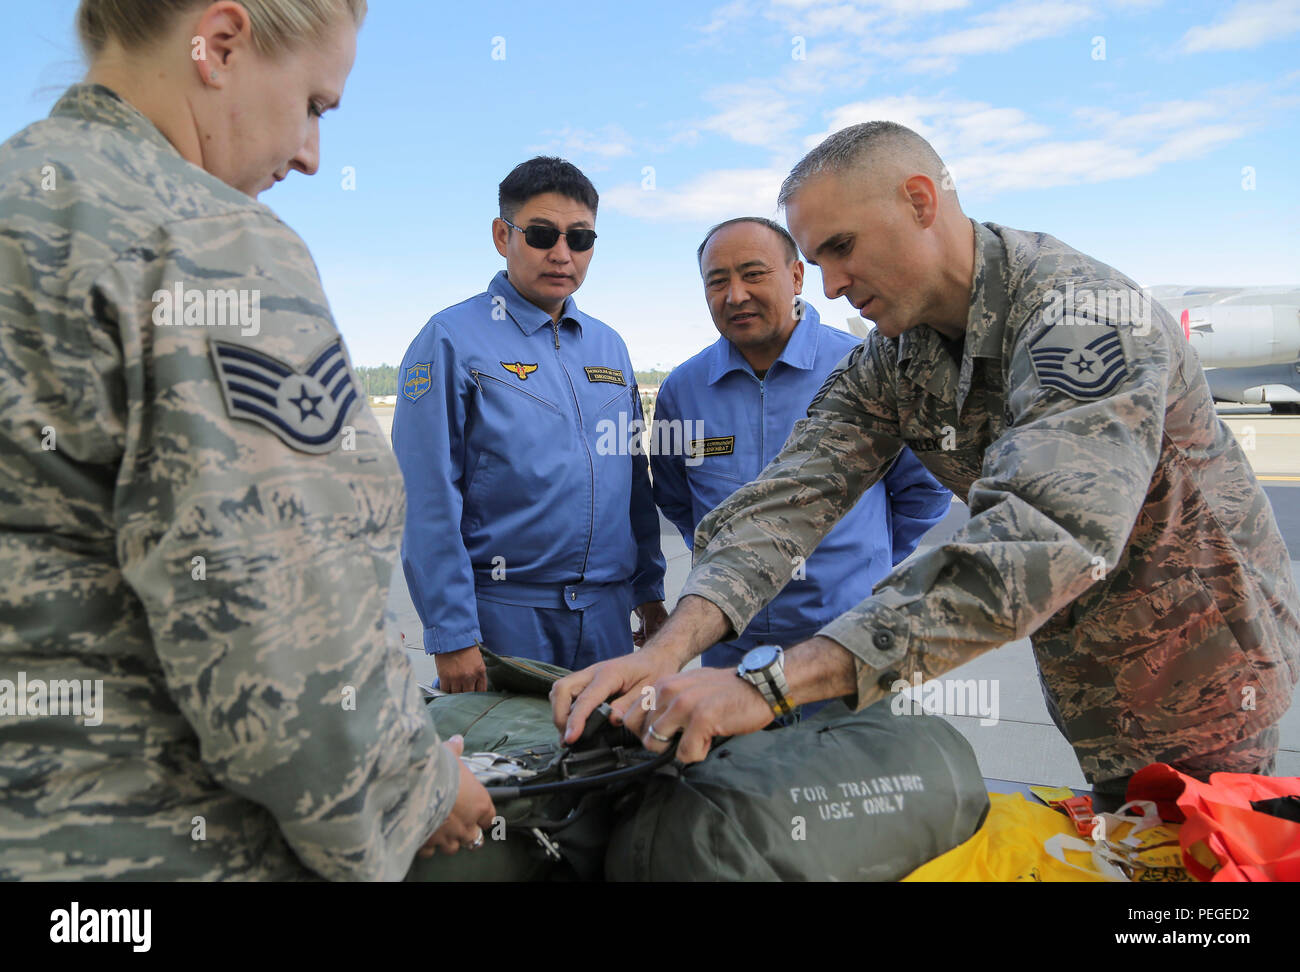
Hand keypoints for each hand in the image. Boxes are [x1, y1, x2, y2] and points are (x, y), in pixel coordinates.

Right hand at [417, 735, 496, 857]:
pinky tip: (421, 836)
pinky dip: (426, 846)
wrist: (413, 788)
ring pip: (454, 848)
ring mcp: (447, 837)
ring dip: (448, 841)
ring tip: (441, 832)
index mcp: (478, 802)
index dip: (484, 815)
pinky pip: (430, 851)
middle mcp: (466, 823)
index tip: (479, 812)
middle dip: (468, 834)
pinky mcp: (427, 844)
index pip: (489, 816)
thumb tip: (457, 740)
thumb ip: (454, 750)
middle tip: (460, 826)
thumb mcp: (448, 755)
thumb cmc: (438, 770)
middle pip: (475, 838)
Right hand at [435, 644, 486, 693]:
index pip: (481, 691)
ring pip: (456, 694)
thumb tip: (476, 686)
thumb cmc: (464, 646)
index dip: (477, 696)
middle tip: (462, 695)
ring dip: (454, 694)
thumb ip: (478, 673)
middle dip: (465, 696)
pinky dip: (445, 691)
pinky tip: (446, 689)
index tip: (474, 697)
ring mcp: (457, 678)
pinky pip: (445, 690)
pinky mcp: (445, 677)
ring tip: (453, 691)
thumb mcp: (478, 660)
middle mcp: (469, 676)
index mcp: (480, 672)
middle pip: (468, 695)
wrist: (452, 637)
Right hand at [550, 643, 681, 744]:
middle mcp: (593, 672)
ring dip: (560, 712)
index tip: (571, 739)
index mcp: (609, 674)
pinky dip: (564, 708)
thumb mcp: (648, 691)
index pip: (586, 699)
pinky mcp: (586, 679)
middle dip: (560, 716)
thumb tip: (611, 720)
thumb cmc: (653, 672)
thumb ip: (628, 705)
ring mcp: (587, 674)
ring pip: (560, 690)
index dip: (576, 720)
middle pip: (562, 690)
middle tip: (569, 738)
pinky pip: (566, 692)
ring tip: (569, 733)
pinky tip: (572, 724)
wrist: (655, 657)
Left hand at [632, 600, 667, 646]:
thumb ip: (650, 627)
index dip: (648, 641)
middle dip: (642, 640)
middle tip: (635, 641)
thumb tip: (649, 639)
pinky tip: (633, 635)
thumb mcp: (649, 614)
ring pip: (645, 636)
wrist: (642, 593)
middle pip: (651, 637)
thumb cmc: (649, 601)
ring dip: (638, 638)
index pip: (657, 635)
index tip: (639, 642)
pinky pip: (641, 633)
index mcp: (663, 623)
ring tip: (632, 637)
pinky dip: (636, 635)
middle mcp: (658, 625)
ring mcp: (652, 624)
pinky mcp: (645, 623)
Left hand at [632, 667, 774, 763]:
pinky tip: (711, 738)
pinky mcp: (701, 718)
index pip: (629, 716)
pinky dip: (698, 753)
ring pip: (657, 744)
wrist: (759, 685)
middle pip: (642, 734)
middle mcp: (669, 691)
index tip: (665, 734)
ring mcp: (684, 704)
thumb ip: (666, 702)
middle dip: (661, 743)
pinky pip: (685, 753)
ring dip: (678, 748)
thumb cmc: (725, 692)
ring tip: (698, 736)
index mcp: (663, 684)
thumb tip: (647, 729)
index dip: (645, 732)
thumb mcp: (689, 687)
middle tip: (684, 737)